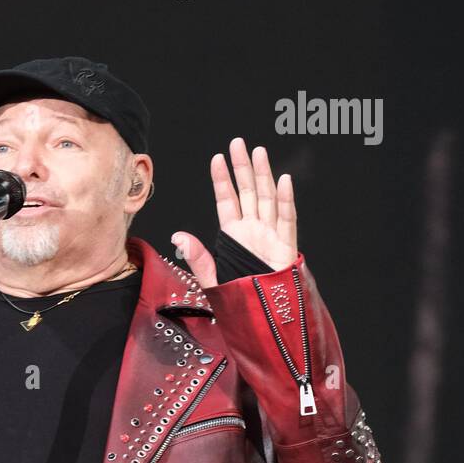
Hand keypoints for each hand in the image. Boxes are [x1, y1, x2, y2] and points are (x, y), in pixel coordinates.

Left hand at [172, 138, 297, 288]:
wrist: (262, 319)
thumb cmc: (238, 301)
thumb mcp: (211, 279)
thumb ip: (196, 257)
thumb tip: (177, 237)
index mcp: (233, 236)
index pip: (226, 202)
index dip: (222, 181)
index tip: (216, 159)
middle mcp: (252, 231)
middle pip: (248, 192)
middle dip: (242, 168)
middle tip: (237, 143)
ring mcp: (270, 236)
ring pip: (267, 199)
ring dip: (263, 175)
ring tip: (258, 152)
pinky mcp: (286, 247)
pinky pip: (286, 220)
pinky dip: (285, 200)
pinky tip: (282, 180)